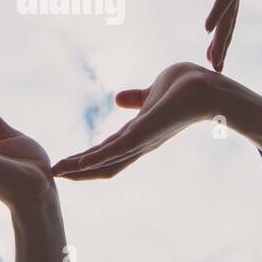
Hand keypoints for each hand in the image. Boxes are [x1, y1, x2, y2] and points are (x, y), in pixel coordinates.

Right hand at [51, 62, 227, 179]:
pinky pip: (115, 150)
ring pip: (105, 161)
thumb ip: (136, 99)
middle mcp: (139, 142)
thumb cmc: (188, 87)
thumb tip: (118, 99)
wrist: (209, 87)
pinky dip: (95, 159)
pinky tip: (78, 164)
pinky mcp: (144, 134)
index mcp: (139, 134)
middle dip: (78, 169)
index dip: (86, 158)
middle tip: (52, 174)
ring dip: (80, 168)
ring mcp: (142, 140)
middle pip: (104, 163)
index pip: (107, 151)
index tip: (64, 163)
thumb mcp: (153, 91)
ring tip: (57, 172)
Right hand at [175, 0, 261, 71]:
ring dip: (221, 38)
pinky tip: (209, 27)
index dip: (219, 39)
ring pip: (228, 15)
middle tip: (217, 70)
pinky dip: (217, 12)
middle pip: (228, 23)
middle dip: (222, 47)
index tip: (213, 61)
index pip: (224, 19)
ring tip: (214, 58)